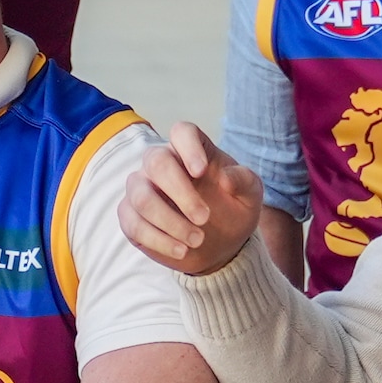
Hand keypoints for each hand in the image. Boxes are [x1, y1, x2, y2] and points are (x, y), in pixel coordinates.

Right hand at [122, 124, 265, 279]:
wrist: (220, 244)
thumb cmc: (234, 210)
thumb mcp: (250, 196)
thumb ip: (244, 181)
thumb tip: (225, 179)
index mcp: (192, 149)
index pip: (182, 132)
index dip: (188, 148)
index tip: (201, 171)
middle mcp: (161, 162)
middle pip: (156, 162)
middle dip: (180, 192)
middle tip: (204, 218)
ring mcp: (142, 187)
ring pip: (141, 196)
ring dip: (170, 222)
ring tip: (197, 240)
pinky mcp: (131, 215)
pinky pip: (132, 223)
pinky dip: (157, 239)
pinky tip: (181, 250)